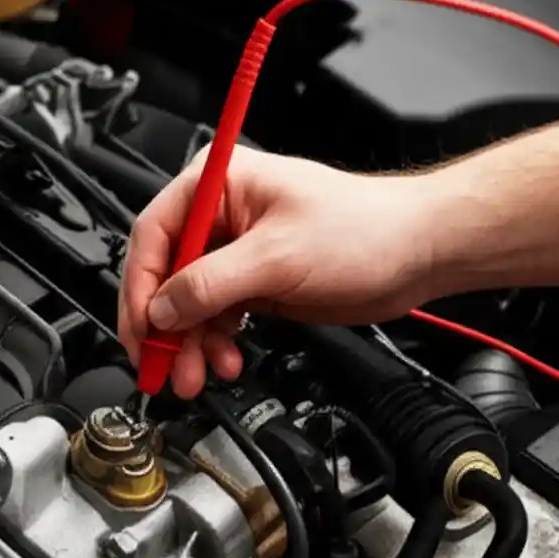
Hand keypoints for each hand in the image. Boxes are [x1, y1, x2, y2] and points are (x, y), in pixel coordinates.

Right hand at [118, 146, 439, 397]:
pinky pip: (214, 317)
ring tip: (195, 373)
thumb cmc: (365, 228)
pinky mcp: (252, 282)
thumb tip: (161, 309)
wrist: (416, 253)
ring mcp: (235, 251)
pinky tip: (224, 359)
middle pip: (165, 275)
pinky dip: (213, 343)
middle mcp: (219, 214)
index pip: (155, 235)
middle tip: (160, 364)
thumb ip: (210, 284)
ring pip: (187, 304)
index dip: (141, 287)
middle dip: (163, 325)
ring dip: (189, 343)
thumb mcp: (277, 256)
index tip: (142, 328)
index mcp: (218, 184)